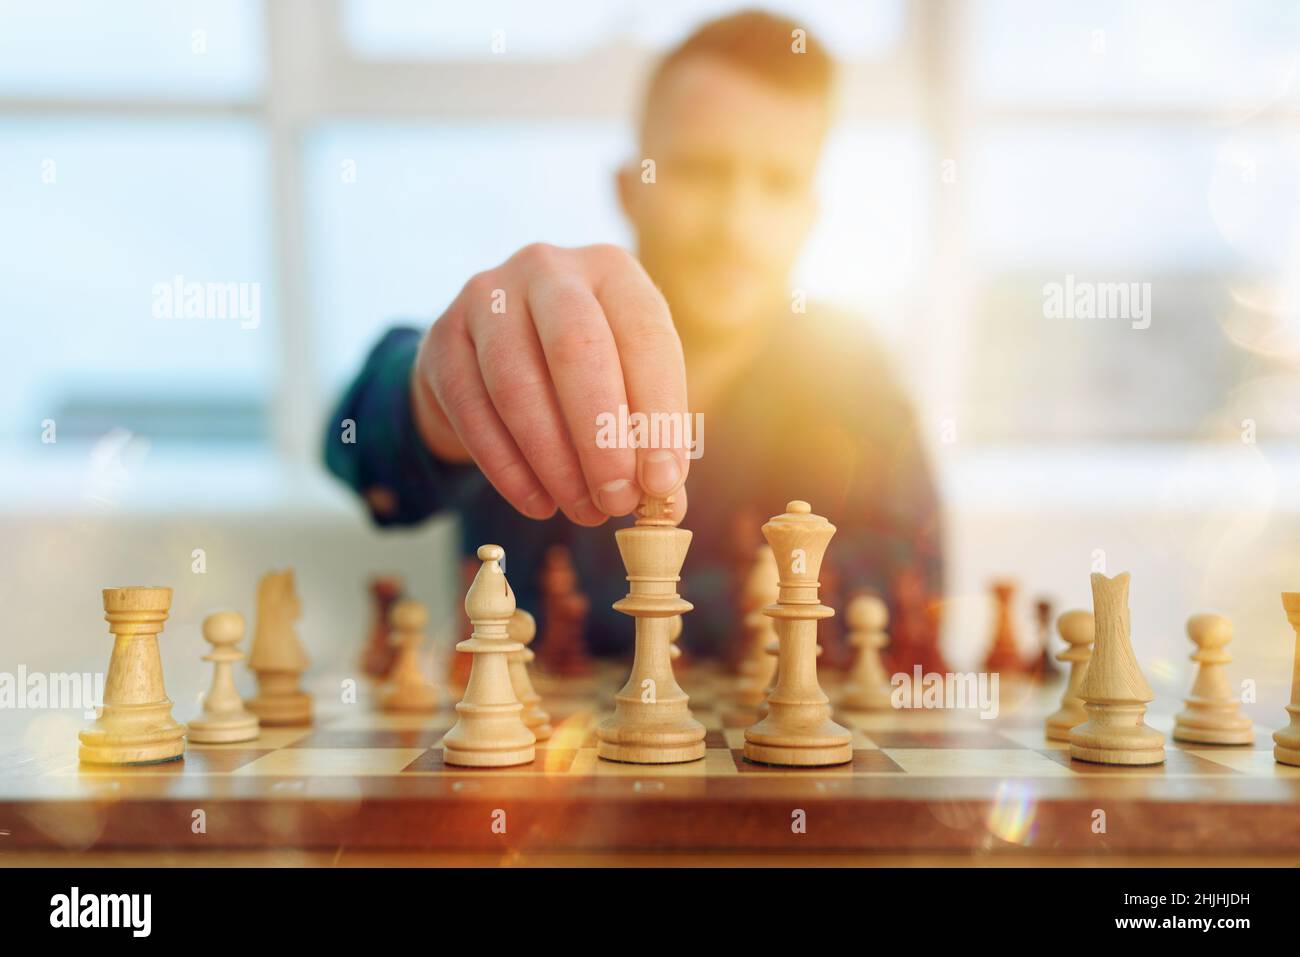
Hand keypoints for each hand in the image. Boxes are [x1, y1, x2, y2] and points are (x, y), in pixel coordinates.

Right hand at [410, 243, 690, 525]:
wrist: (490, 353)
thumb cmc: (579, 372)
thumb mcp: (624, 382)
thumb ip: (646, 435)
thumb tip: (666, 503)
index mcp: (611, 270)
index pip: (645, 337)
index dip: (658, 414)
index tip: (663, 482)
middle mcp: (548, 270)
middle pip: (578, 350)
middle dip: (601, 438)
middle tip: (617, 501)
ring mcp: (486, 298)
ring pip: (518, 386)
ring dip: (554, 463)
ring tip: (582, 510)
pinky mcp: (442, 339)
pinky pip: (472, 411)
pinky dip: (508, 469)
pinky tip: (539, 502)